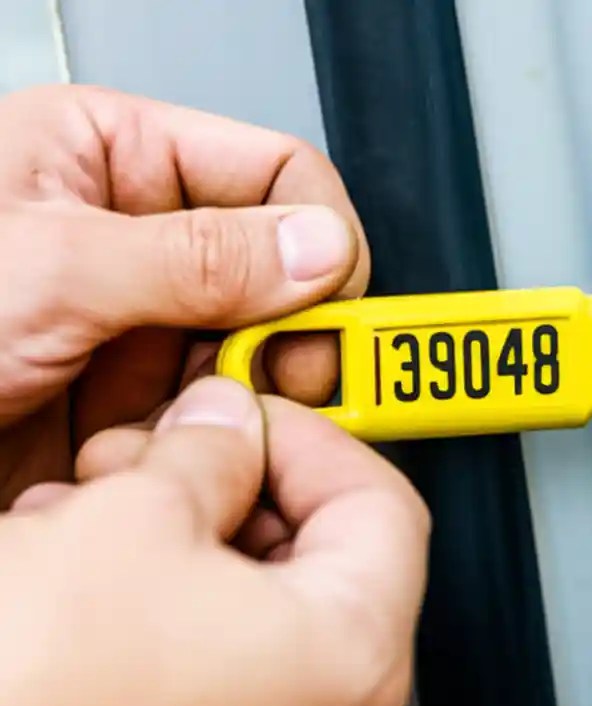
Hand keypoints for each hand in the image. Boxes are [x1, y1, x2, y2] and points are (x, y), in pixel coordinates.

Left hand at [0, 84, 369, 506]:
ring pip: (251, 350)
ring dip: (244, 395)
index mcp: (114, 157)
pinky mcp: (122, 395)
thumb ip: (197, 257)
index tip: (329, 308)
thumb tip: (320, 249)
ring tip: (215, 424)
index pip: (276, 175)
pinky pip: (206, 411)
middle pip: (276, 271)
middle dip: (290, 331)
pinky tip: (170, 448)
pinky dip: (205, 439)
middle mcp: (132, 235)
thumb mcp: (49, 268)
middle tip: (292, 380)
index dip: (319, 240)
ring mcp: (131, 319)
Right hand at [0, 377, 428, 705]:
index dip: (308, 440)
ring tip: (89, 510)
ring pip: (244, 594)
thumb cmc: (39, 694)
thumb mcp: (131, 518)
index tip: (246, 414)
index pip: (380, 505)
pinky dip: (149, 595)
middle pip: (310, 550)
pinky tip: (73, 570)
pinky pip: (201, 648)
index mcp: (353, 650)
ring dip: (170, 532)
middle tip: (159, 452)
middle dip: (225, 485)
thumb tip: (223, 424)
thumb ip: (205, 452)